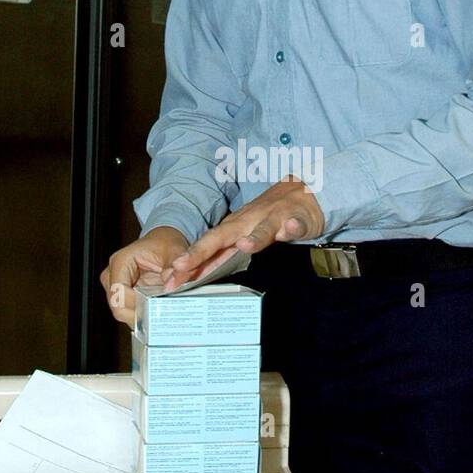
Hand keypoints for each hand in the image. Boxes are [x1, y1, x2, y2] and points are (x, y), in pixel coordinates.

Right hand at [100, 226, 189, 326]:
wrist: (163, 242)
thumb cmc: (164, 244)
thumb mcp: (176, 252)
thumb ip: (177, 269)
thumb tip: (172, 286)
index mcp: (120, 262)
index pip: (119, 295)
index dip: (138, 306)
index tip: (159, 307)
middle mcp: (112, 276)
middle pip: (118, 308)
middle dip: (141, 315)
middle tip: (163, 315)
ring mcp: (115, 288)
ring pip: (124, 314)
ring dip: (143, 317)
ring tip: (162, 313)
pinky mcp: (122, 296)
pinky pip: (130, 314)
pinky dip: (144, 317)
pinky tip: (157, 313)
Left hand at [163, 177, 324, 290]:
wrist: (303, 192)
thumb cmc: (268, 218)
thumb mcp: (242, 236)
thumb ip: (223, 256)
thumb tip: (197, 276)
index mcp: (233, 228)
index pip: (206, 246)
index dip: (188, 262)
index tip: (169, 280)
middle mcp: (248, 222)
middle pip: (223, 237)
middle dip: (201, 251)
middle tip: (181, 266)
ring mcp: (273, 219)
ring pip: (263, 229)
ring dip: (255, 237)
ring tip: (246, 246)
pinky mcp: (297, 219)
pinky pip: (295, 224)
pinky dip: (292, 227)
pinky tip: (290, 229)